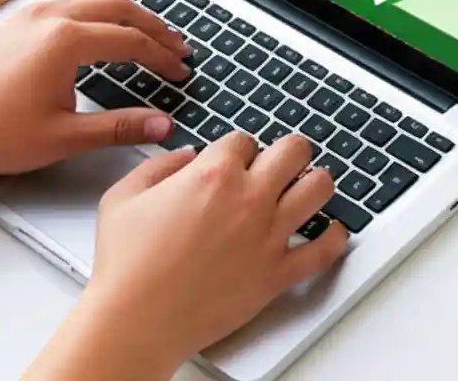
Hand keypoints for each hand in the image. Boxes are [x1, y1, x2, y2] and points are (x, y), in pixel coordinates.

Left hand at [0, 0, 190, 177]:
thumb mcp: (64, 137)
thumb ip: (119, 127)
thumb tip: (161, 124)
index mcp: (65, 41)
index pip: (131, 41)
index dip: (162, 57)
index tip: (181, 72)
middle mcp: (50, 17)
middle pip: (119, 8)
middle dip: (154, 26)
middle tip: (177, 46)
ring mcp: (32, 14)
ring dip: (128, 12)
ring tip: (150, 33)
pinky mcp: (18, 20)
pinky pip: (71, 1)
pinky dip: (100, 9)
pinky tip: (106, 28)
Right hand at [33, 133, 348, 377]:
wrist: (138, 319)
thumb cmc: (127, 265)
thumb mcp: (124, 195)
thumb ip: (159, 165)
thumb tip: (185, 156)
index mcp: (212, 174)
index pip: (244, 139)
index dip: (239, 148)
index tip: (236, 159)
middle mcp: (248, 198)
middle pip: (294, 150)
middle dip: (287, 151)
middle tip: (283, 161)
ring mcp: (269, 235)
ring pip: (319, 188)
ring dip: (315, 182)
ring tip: (308, 186)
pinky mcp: (279, 273)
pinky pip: (325, 250)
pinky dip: (334, 237)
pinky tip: (332, 231)